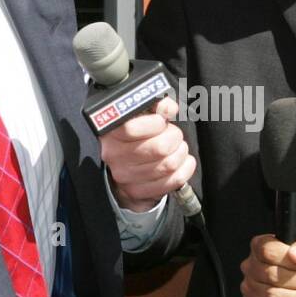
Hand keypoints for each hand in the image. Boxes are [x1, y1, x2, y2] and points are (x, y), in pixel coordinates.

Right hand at [98, 96, 195, 211]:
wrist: (124, 166)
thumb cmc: (136, 136)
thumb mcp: (141, 115)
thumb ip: (155, 105)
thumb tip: (168, 107)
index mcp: (111, 133)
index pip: (131, 128)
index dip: (155, 122)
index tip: (161, 121)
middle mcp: (115, 156)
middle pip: (158, 148)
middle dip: (174, 137)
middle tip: (173, 135)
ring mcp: (126, 177)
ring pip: (169, 164)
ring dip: (181, 153)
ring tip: (177, 148)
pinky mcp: (138, 191)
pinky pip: (173, 180)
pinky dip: (185, 168)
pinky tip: (183, 162)